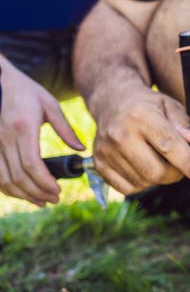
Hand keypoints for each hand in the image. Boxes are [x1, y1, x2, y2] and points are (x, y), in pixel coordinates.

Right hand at [0, 57, 84, 205]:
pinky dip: (8, 188)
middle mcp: (5, 139)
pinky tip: (23, 192)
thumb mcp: (50, 105)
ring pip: (5, 180)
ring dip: (23, 194)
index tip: (58, 190)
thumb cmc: (26, 91)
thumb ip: (65, 129)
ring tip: (41, 200)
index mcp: (23, 129)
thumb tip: (80, 150)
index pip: (32, 164)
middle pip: (19, 176)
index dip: (44, 182)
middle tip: (54, 199)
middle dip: (37, 192)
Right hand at [91, 84, 189, 194]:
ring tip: (159, 160)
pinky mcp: (99, 164)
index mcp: (141, 116)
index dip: (188, 164)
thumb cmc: (146, 105)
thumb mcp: (170, 106)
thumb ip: (185, 125)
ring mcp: (106, 151)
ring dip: (159, 178)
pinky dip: (142, 183)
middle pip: (155, 172)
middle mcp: (120, 134)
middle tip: (180, 165)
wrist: (113, 102)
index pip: (168, 146)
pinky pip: (127, 188)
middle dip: (175, 174)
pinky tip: (143, 166)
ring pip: (143, 182)